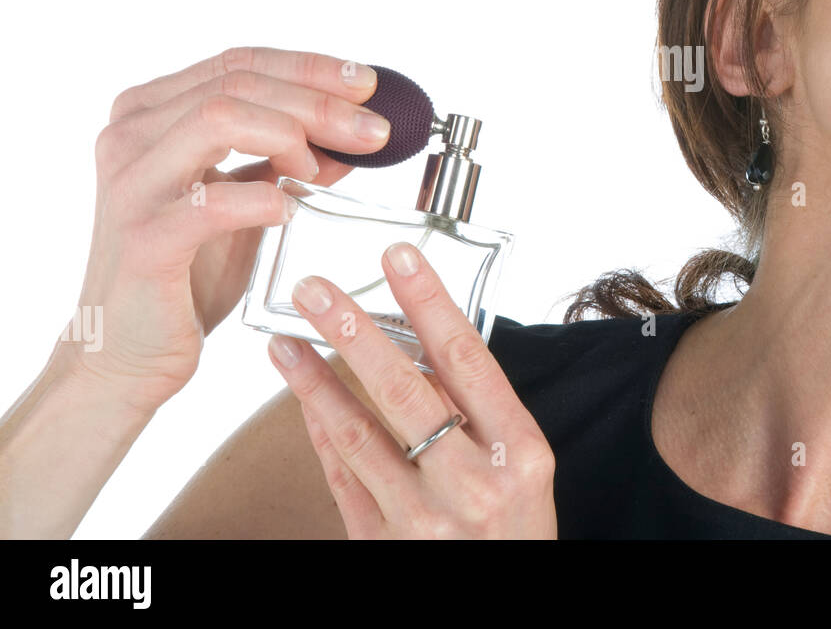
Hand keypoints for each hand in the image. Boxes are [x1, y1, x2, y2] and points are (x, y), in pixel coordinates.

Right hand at [67, 47, 391, 414]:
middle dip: (319, 102)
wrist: (127, 353)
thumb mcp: (245, 201)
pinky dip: (264, 199)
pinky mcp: (144, 239)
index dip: (309, 68)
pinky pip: (213, 201)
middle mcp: (130, 137)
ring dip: (290, 136)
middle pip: (238, 85)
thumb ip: (287, 162)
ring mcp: (132, 185)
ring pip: (220, 118)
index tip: (366, 83)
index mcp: (150, 115)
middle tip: (376, 130)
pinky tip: (288, 210)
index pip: (238, 63)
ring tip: (320, 171)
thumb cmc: (186, 274)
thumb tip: (352, 137)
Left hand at [267, 242, 557, 538]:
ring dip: (316, 382)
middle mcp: (473, 483)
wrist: (507, 598)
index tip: (399, 257)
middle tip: (316, 291)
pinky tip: (304, 397)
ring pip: (360, 434)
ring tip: (285, 341)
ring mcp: (425, 519)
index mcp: (519, 450)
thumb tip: (425, 341)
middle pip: (405, 390)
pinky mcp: (384, 545)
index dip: (429, 302)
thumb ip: (480, 409)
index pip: (466, 358)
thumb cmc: (517, 527)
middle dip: (356, 331)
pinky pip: (344, 478)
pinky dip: (323, 433)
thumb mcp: (524, 464)